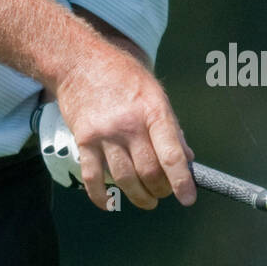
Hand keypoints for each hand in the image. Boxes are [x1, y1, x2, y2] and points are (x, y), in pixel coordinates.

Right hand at [49, 43, 195, 210]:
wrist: (79, 62)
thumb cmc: (120, 75)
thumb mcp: (154, 92)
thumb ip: (170, 126)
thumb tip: (186, 158)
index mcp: (152, 110)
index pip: (171, 154)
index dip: (182, 181)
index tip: (188, 198)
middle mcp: (129, 124)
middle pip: (149, 171)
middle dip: (161, 189)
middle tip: (164, 192)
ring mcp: (104, 133)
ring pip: (125, 179)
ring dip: (138, 196)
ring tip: (146, 200)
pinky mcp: (84, 140)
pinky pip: (93, 177)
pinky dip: (102, 196)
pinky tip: (110, 203)